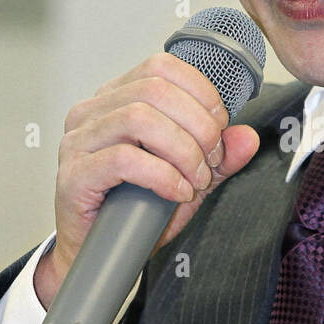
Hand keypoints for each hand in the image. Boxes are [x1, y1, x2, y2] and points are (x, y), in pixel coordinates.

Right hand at [33, 52, 259, 308]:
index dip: (201, 93)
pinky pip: (123, 159)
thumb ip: (220, 157)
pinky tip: (178, 192)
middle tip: (212, 162)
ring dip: (183, 150)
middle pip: (154, 89)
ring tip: (196, 180)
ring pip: (139, 118)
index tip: (220, 129)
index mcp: (116, 98)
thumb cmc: (138, 212)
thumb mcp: (191, 178)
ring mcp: (78, 141)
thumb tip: (249, 137)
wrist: (101, 255)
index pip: (161, 67)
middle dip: (198, 125)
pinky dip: (162, 175)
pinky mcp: (74, 174)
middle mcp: (92, 111)